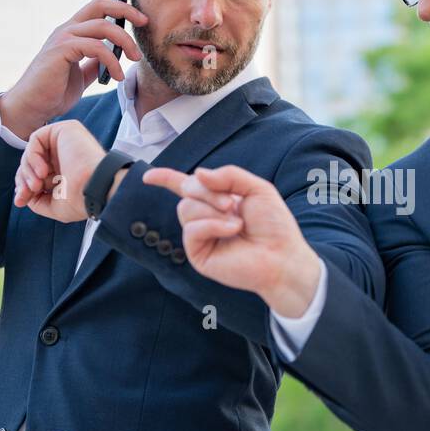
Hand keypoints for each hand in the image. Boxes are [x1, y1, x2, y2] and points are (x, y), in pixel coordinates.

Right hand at [0, 0, 148, 139]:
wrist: (32, 107)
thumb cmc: (53, 91)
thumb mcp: (82, 75)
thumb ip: (95, 63)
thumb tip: (113, 58)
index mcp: (72, 32)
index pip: (93, 4)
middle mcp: (67, 29)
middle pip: (100, 6)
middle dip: (126, 8)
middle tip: (145, 21)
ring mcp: (63, 37)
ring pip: (103, 26)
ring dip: (125, 41)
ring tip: (135, 58)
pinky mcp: (61, 49)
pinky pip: (95, 47)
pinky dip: (112, 61)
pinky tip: (117, 76)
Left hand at [13, 120, 110, 222]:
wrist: (94, 189)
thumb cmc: (81, 199)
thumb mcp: (54, 207)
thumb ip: (37, 201)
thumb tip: (23, 196)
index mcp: (65, 170)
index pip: (36, 173)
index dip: (24, 186)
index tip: (21, 200)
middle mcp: (65, 155)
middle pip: (31, 162)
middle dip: (23, 180)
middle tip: (25, 194)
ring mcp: (65, 141)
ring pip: (31, 152)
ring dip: (27, 171)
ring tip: (36, 185)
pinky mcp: (65, 129)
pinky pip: (36, 139)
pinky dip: (33, 156)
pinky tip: (43, 171)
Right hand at [141, 165, 321, 316]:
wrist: (281, 256)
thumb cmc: (274, 225)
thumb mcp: (257, 188)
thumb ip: (228, 175)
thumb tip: (197, 174)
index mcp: (217, 200)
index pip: (185, 186)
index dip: (165, 178)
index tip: (147, 176)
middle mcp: (206, 217)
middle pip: (187, 190)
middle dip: (207, 191)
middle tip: (231, 204)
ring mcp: (200, 236)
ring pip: (186, 208)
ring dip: (212, 210)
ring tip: (236, 222)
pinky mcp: (197, 253)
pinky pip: (192, 229)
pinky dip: (212, 225)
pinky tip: (232, 230)